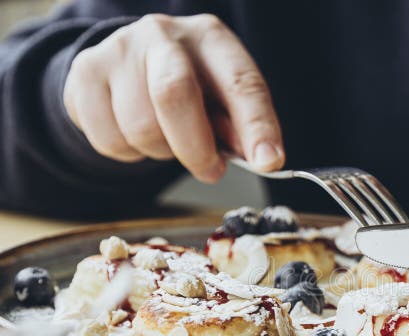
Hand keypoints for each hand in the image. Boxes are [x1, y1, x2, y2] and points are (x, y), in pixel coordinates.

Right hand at [63, 14, 283, 182]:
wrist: (130, 61)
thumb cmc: (190, 84)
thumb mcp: (224, 97)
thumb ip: (243, 126)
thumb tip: (262, 159)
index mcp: (210, 38)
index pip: (240, 82)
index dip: (257, 126)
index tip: (268, 161)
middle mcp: (162, 35)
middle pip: (173, 94)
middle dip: (196, 148)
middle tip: (211, 170)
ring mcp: (118, 51)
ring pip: (139, 128)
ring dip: (161, 152)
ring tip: (168, 139)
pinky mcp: (84, 74)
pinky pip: (109, 140)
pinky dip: (129, 153)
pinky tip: (136, 134)